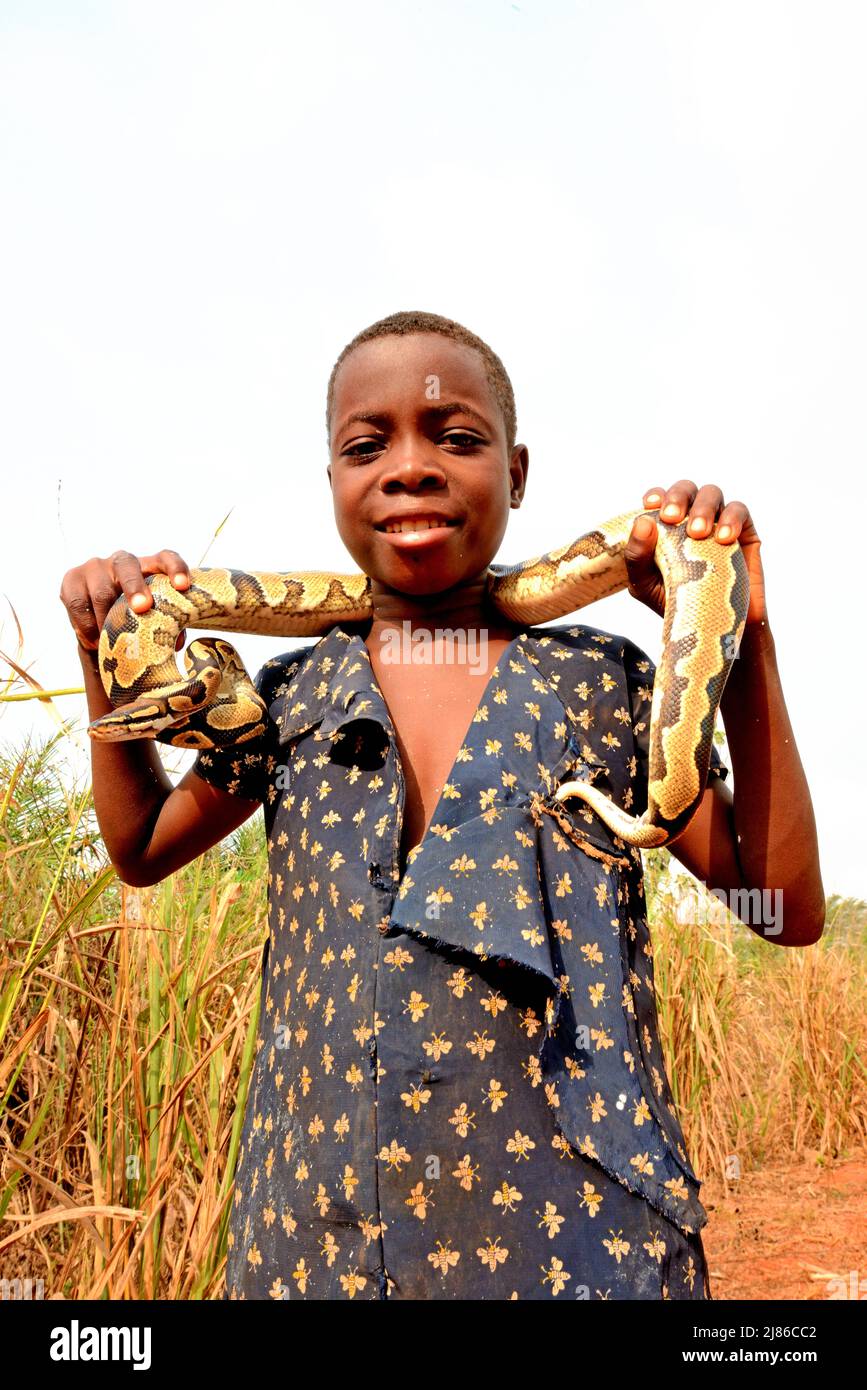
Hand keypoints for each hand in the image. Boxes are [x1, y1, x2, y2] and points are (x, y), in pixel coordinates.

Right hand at [59, 549, 192, 652]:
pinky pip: (77, 603)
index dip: (175, 569)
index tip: (183, 586)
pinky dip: (86, 626)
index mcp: (149, 567)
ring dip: (106, 620)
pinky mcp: (71, 579)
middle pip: (127, 565)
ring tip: (110, 641)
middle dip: (134, 587)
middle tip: (142, 608)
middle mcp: (121, 561)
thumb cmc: (134, 623)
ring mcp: (94, 568)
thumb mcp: (152, 622)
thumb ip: (165, 626)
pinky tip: (93, 640)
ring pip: (101, 591)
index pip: (166, 558)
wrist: (98, 628)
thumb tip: (176, 642)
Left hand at [624, 480, 765, 624]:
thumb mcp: (645, 585)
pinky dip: (731, 519)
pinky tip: (722, 539)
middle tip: (672, 518)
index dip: (656, 495)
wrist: (713, 626)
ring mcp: (717, 523)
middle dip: (678, 497)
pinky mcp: (744, 533)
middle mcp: (690, 518)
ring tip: (697, 533)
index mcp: (665, 526)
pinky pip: (740, 510)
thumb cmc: (675, 602)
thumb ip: (637, 556)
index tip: (650, 505)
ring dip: (703, 508)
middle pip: (686, 489)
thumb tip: (642, 523)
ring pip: (712, 494)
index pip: (660, 498)